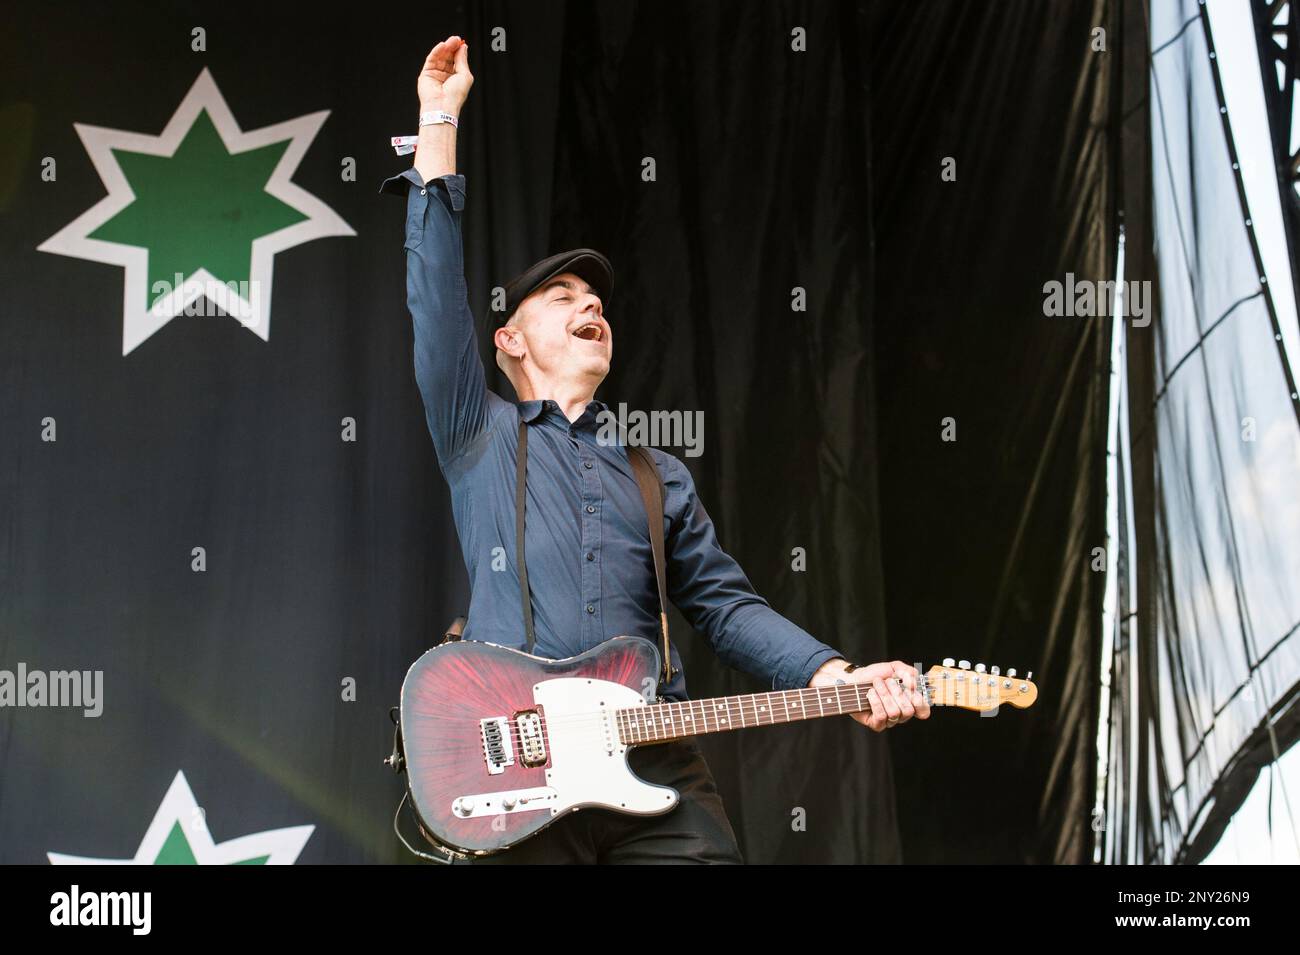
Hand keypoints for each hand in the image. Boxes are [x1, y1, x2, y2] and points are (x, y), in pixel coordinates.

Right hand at [418, 35, 473, 113]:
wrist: (443, 106)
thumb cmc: (456, 94)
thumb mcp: (465, 75)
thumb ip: (462, 60)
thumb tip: (463, 47)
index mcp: (455, 77)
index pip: (456, 61)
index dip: (458, 51)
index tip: (461, 42)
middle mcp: (445, 76)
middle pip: (447, 57)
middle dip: (451, 47)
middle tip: (456, 39)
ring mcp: (435, 74)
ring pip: (439, 57)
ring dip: (445, 48)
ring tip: (450, 41)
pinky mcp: (426, 74)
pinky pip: (431, 60)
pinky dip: (436, 52)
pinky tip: (442, 46)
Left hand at [809, 658, 930, 731]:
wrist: (855, 678)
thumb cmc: (875, 675)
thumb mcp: (894, 668)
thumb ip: (909, 672)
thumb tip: (915, 683)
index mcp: (909, 702)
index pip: (923, 711)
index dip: (920, 702)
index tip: (910, 689)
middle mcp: (901, 714)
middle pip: (908, 710)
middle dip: (897, 692)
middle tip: (887, 681)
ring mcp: (889, 721)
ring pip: (894, 713)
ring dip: (884, 694)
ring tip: (876, 685)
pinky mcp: (876, 725)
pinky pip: (881, 716)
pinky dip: (875, 701)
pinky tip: (870, 693)